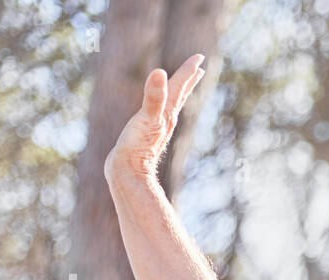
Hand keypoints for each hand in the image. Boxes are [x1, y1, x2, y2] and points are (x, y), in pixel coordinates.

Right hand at [104, 54, 205, 184]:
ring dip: (178, 92)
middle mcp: (166, 118)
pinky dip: (161, 106)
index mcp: (167, 112)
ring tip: (182, 84)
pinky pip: (158, 114)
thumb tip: (161, 72)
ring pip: (171, 104)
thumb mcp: (146, 118)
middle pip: (180, 94)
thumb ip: (154, 96)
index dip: (188, 70)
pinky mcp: (147, 134)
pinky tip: (159, 109)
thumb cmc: (137, 146)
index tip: (199, 57)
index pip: (179, 86)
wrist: (128, 172)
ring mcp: (158, 126)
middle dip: (188, 79)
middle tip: (199, 66)